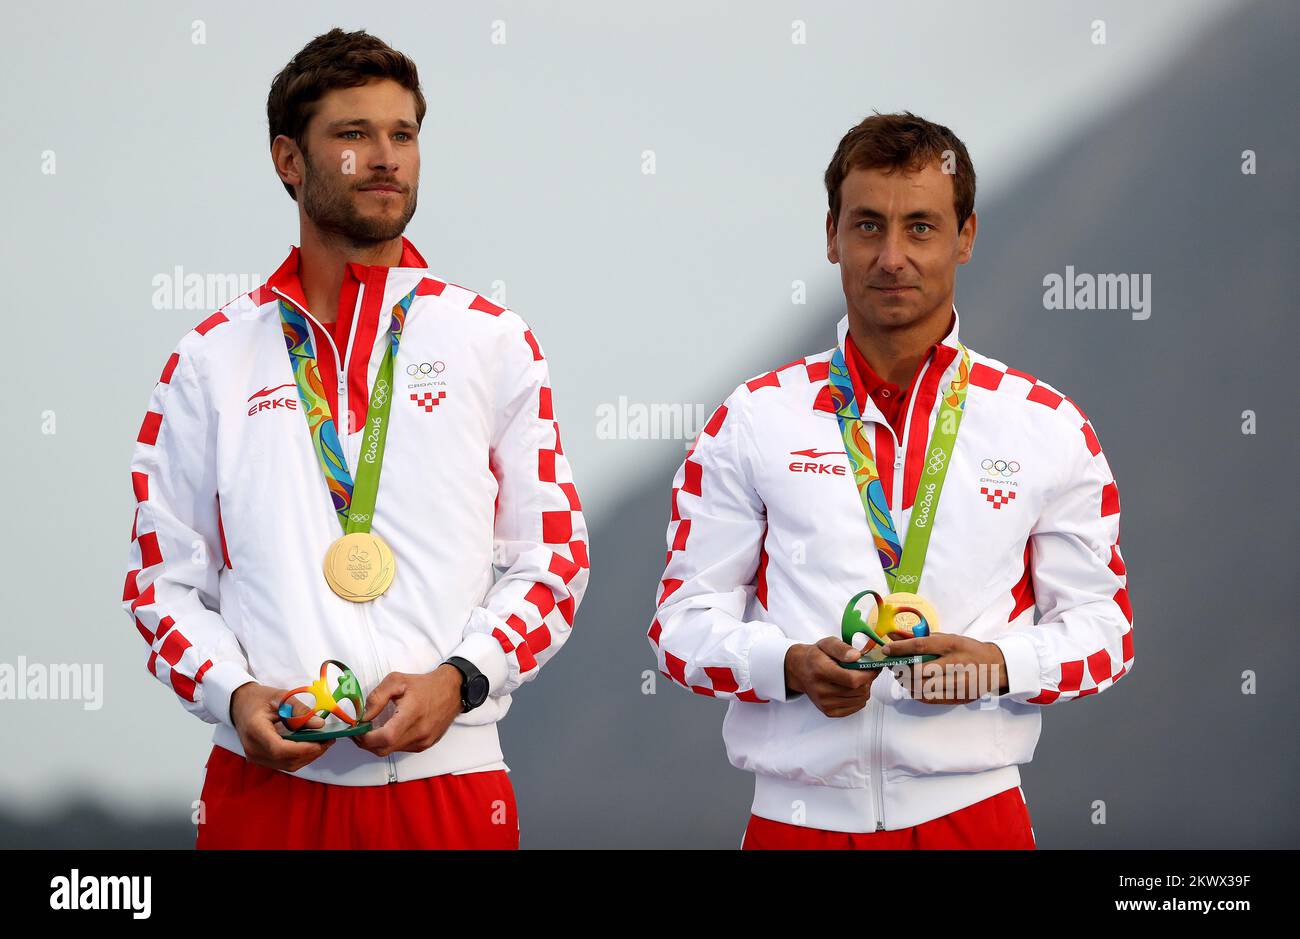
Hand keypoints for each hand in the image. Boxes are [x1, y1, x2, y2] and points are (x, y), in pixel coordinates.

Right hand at [230, 682, 335, 771]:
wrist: (240, 704)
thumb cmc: (258, 699)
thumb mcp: (280, 697)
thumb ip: (300, 710)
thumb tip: (320, 724)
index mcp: (255, 729)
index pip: (279, 748)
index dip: (302, 749)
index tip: (320, 742)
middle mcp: (253, 748)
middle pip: (286, 760)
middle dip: (311, 752)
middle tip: (329, 740)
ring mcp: (256, 756)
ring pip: (287, 765)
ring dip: (308, 756)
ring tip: (323, 742)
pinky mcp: (261, 759)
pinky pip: (284, 763)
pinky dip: (300, 757)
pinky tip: (311, 746)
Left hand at [352, 666, 463, 757]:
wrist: (452, 690)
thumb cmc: (424, 685)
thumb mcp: (396, 681)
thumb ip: (376, 698)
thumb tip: (362, 716)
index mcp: (411, 715)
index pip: (383, 737)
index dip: (364, 738)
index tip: (355, 730)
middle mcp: (419, 733)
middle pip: (383, 749)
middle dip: (366, 743)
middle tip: (358, 731)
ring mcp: (423, 742)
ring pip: (391, 751)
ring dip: (378, 743)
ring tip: (373, 729)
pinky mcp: (426, 745)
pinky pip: (401, 749)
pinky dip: (391, 743)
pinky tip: (390, 730)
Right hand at [784, 637, 876, 717]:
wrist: (799, 670)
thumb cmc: (815, 657)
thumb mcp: (827, 643)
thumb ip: (842, 648)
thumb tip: (856, 656)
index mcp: (821, 670)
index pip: (853, 680)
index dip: (868, 674)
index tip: (873, 667)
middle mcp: (821, 690)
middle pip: (858, 691)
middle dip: (868, 680)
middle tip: (866, 671)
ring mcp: (825, 703)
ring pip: (860, 700)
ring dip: (865, 689)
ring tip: (858, 678)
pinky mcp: (828, 711)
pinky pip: (855, 708)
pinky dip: (859, 698)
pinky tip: (853, 688)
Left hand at [880, 633, 1008, 703]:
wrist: (995, 667)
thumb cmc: (968, 650)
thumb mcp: (949, 638)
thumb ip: (923, 638)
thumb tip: (896, 635)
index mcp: (952, 645)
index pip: (921, 646)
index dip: (900, 648)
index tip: (886, 650)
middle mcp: (956, 664)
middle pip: (919, 671)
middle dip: (901, 670)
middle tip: (895, 668)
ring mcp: (958, 683)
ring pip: (923, 688)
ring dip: (907, 684)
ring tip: (903, 678)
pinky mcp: (959, 697)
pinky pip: (931, 699)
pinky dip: (917, 694)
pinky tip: (914, 687)